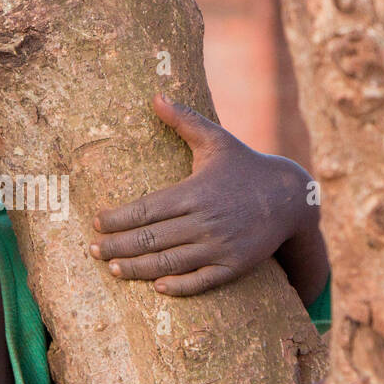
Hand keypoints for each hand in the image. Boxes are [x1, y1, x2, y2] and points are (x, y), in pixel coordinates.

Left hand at [90, 92, 312, 296]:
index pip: (145, 209)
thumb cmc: (245, 166)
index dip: (117, 218)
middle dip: (117, 246)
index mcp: (195, 191)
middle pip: (150, 238)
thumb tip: (155, 96)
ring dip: (138, 269)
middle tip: (92, 250)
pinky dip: (179, 286)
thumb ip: (184, 120)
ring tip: (113, 269)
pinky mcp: (234, 266)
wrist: (291, 197)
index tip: (96, 222)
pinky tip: (158, 287)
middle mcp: (205, 221)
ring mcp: (220, 246)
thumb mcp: (216, 140)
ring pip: (170, 262)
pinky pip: (202, 282)